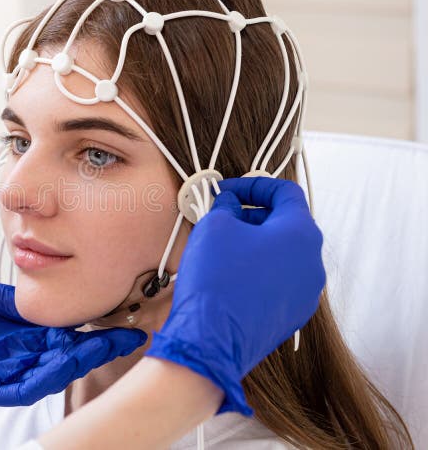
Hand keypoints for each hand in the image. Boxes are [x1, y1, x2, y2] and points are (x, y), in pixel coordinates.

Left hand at [0, 282, 146, 405]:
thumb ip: (18, 306)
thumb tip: (55, 299)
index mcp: (13, 339)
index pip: (60, 338)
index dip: (91, 333)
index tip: (119, 322)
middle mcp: (10, 360)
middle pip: (59, 359)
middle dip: (95, 350)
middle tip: (126, 337)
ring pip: (44, 374)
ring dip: (75, 363)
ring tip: (104, 348)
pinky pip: (15, 387)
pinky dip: (40, 378)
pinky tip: (61, 366)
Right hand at [146, 177, 324, 415]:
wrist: (211, 340)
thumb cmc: (216, 278)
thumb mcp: (215, 226)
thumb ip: (227, 206)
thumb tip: (230, 205)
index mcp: (302, 234)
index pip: (286, 192)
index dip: (255, 184)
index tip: (229, 189)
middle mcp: (312, 263)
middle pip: (287, 224)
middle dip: (253, 214)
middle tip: (222, 216)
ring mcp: (306, 293)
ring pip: (283, 255)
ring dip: (255, 243)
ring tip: (223, 246)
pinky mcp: (291, 315)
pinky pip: (278, 281)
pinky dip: (258, 270)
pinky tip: (229, 275)